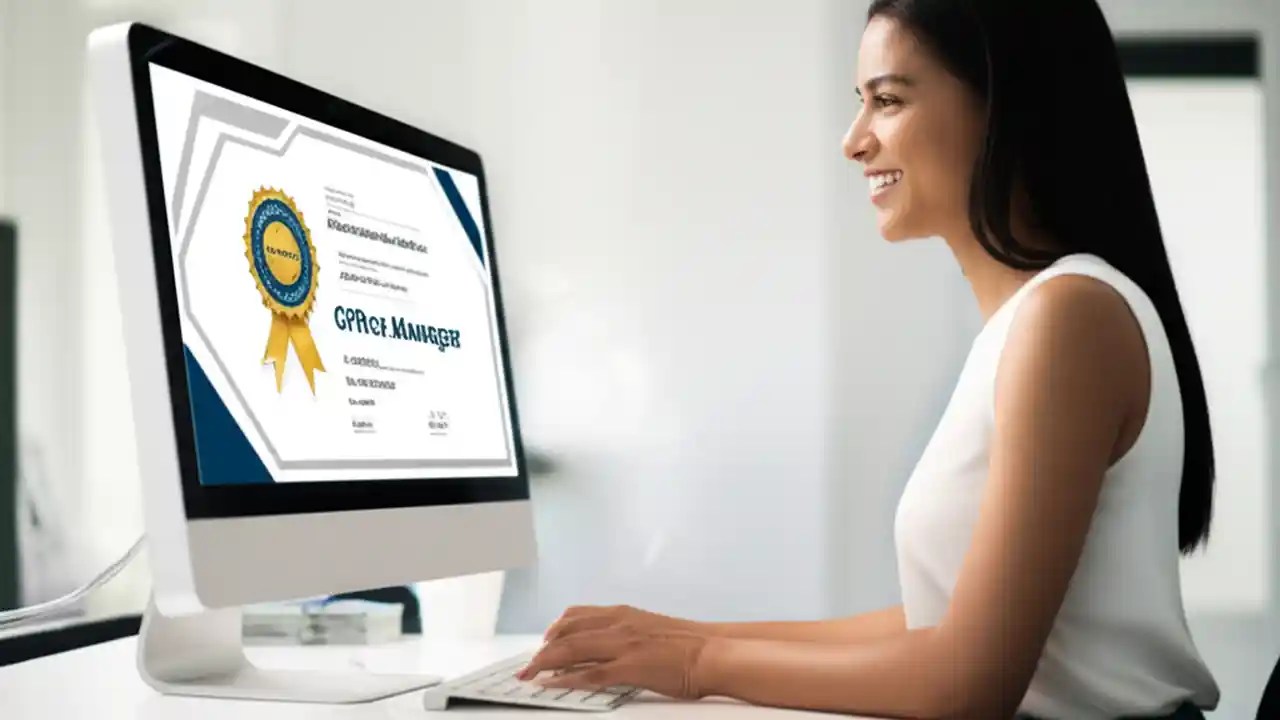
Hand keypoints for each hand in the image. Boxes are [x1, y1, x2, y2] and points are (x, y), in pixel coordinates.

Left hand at [516, 606, 713, 699]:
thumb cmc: (688, 645)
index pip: (576, 616)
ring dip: (545, 664)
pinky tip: (552, 686)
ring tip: (530, 675)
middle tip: (527, 665)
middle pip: (566, 632)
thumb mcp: (649, 630)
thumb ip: (625, 634)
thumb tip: (604, 647)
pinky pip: (589, 674)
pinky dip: (566, 680)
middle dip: (541, 650)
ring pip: (571, 650)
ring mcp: (623, 644)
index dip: (554, 630)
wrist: (712, 652)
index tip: (542, 642)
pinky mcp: (630, 666)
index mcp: (623, 614)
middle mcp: (619, 624)